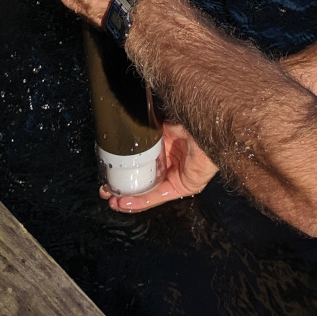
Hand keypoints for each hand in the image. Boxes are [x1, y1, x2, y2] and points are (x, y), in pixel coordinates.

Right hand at [103, 122, 217, 213]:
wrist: (209, 126)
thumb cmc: (191, 120)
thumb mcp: (163, 120)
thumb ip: (148, 122)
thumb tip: (131, 113)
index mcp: (165, 146)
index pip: (141, 162)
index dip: (124, 168)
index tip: (108, 171)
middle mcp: (169, 163)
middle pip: (142, 180)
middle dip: (122, 188)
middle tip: (106, 190)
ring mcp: (174, 176)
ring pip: (147, 192)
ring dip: (128, 199)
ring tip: (112, 200)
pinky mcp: (181, 187)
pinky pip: (157, 196)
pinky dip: (140, 200)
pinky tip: (125, 202)